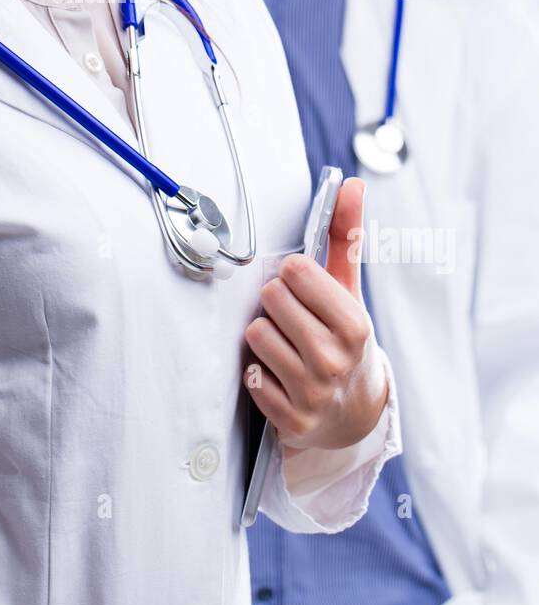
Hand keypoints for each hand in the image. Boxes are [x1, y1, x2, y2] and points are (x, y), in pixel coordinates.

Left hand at [243, 178, 388, 452]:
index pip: (294, 271)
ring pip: (255, 335)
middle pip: (270, 299)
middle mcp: (334, 361)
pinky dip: (259, 373)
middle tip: (294, 318)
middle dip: (276, 303)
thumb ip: (345, 237)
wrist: (355, 412)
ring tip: (287, 345)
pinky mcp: (291, 420)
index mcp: (353, 324)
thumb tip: (352, 184)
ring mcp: (312, 393)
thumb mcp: (349, 289)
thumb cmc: (345, 337)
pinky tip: (279, 374)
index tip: (303, 288)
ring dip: (264, 336)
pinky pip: (250, 377)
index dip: (292, 275)